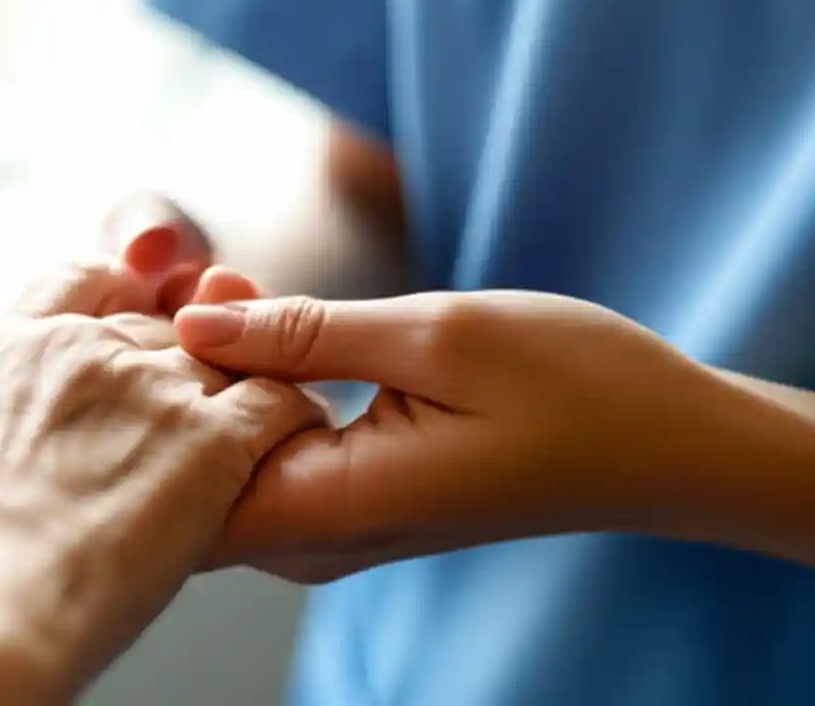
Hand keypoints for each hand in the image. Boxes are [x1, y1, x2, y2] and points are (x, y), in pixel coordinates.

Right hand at [0, 272, 324, 704]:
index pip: (78, 284)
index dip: (113, 303)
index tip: (128, 331)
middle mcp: (78, 349)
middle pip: (160, 324)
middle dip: (181, 355)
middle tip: (194, 401)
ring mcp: (148, 389)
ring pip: (225, 356)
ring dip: (241, 386)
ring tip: (255, 426)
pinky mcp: (209, 442)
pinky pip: (280, 402)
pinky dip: (293, 414)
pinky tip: (294, 437)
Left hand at [174, 290, 726, 582]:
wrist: (664, 442)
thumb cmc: (572, 388)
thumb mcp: (433, 335)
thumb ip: (303, 333)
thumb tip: (193, 320)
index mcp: (332, 509)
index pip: (181, 486)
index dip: (150, 396)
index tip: (157, 308)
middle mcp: (322, 537)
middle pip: (194, 472)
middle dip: (174, 374)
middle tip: (191, 276)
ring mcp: (339, 525)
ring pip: (228, 457)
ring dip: (216, 370)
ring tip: (225, 282)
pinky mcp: (357, 497)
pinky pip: (272, 449)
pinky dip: (254, 384)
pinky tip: (260, 315)